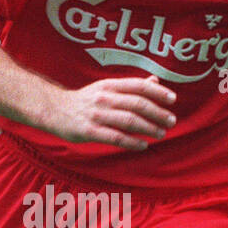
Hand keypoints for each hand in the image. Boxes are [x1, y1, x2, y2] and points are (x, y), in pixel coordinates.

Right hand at [48, 76, 177, 150]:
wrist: (54, 110)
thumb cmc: (85, 100)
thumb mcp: (106, 87)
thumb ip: (130, 86)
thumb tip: (155, 82)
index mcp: (109, 85)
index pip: (138, 86)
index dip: (157, 93)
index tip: (172, 100)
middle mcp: (104, 98)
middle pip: (137, 104)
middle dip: (158, 113)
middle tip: (171, 121)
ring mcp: (97, 115)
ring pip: (129, 121)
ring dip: (149, 128)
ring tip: (161, 133)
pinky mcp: (90, 132)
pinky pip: (116, 138)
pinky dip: (132, 142)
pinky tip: (143, 145)